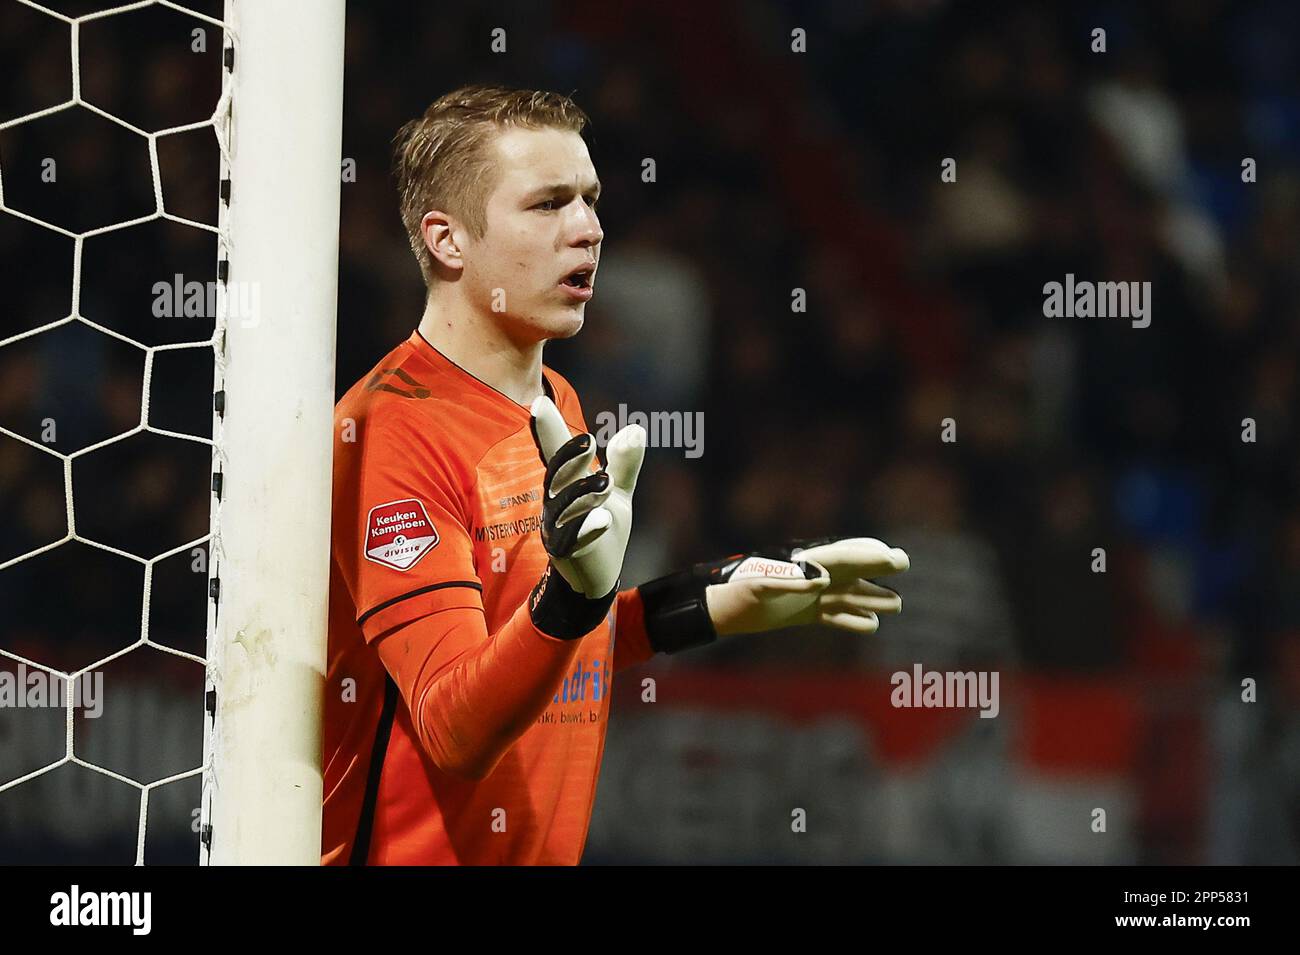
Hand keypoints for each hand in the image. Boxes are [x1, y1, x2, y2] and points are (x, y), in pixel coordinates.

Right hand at [529, 396, 644, 598]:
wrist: (600, 573)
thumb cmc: (602, 527)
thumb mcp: (619, 492)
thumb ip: (625, 463)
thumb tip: (636, 429)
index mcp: (566, 484)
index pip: (556, 452)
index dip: (548, 429)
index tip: (539, 401)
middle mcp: (555, 503)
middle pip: (556, 476)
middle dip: (569, 459)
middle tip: (589, 442)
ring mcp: (558, 528)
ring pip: (563, 507)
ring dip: (583, 492)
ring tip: (606, 481)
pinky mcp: (567, 552)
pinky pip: (573, 539)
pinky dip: (588, 527)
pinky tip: (603, 519)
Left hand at [705, 537, 909, 635]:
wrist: (721, 610)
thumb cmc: (738, 591)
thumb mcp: (760, 585)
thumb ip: (790, 580)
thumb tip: (822, 579)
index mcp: (802, 562)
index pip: (841, 555)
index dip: (866, 555)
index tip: (891, 556)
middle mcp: (809, 575)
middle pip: (850, 569)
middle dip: (875, 566)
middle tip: (902, 562)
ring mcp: (808, 594)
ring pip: (847, 594)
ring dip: (871, 598)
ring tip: (897, 604)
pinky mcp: (802, 613)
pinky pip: (833, 615)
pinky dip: (851, 620)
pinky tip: (870, 626)